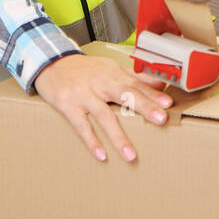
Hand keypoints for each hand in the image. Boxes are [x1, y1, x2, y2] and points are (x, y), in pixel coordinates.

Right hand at [32, 53, 172, 161]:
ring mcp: (83, 94)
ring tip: (131, 155)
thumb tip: (160, 82)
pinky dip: (91, 140)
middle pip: (125, 94)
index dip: (153, 94)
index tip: (168, 103)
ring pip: (104, 115)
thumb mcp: (109, 69)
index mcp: (112, 73)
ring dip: (118, 136)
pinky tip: (102, 155)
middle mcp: (99, 82)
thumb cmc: (84, 70)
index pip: (136, 84)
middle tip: (161, 120)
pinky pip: (81, 125)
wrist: (49, 63)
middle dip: (144, 107)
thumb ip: (134, 78)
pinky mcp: (67, 105)